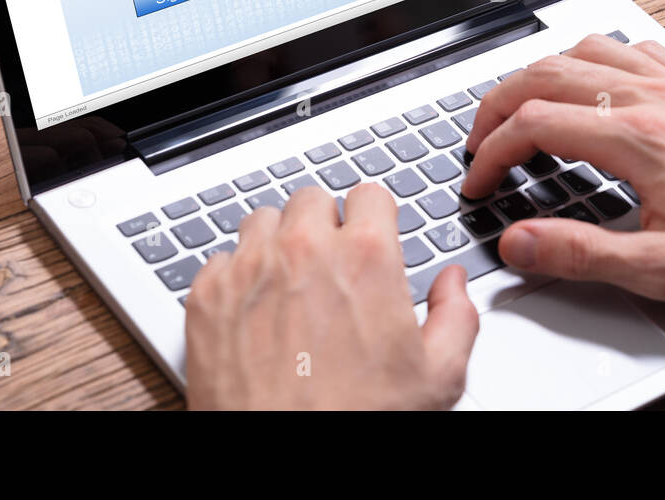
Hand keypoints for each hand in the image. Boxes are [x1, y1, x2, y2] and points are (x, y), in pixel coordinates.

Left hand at [185, 182, 478, 409]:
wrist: (285, 469)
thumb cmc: (357, 422)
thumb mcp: (438, 377)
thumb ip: (457, 316)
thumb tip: (453, 284)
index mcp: (365, 257)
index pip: (369, 194)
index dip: (374, 217)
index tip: (371, 235)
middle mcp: (304, 251)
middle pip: (312, 200)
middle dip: (324, 226)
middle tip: (331, 266)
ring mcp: (249, 270)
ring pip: (262, 221)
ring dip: (278, 243)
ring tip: (291, 284)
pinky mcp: (207, 297)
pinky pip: (220, 260)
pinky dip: (236, 278)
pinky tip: (254, 310)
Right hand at [461, 35, 664, 306]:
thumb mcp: (661, 269)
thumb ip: (580, 253)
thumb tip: (519, 240)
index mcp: (638, 139)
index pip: (534, 123)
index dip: (491, 151)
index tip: (479, 180)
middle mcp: (654, 99)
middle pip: (547, 73)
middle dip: (497, 103)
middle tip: (479, 140)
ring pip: (585, 48)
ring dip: (540, 73)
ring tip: (521, 107)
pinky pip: (632, 46)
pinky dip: (594, 57)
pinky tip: (594, 83)